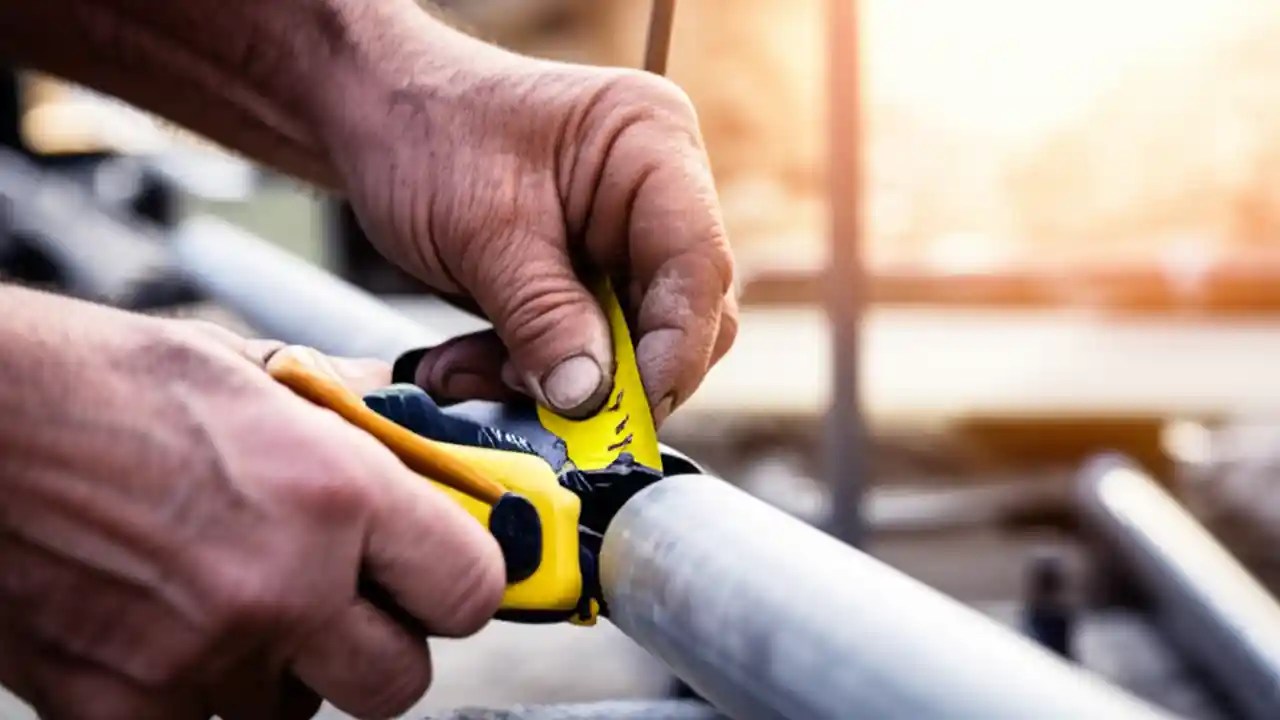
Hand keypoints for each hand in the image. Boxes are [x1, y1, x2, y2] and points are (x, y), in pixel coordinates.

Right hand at [0, 298, 503, 719]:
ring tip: (234, 602)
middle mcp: (281, 583)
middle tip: (346, 603)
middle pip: (400, 681)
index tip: (441, 577)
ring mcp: (200, 656)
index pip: (470, 590)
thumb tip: (419, 425)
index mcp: (331, 491)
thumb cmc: (97, 383)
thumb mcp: (250, 370)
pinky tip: (171, 637)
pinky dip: (197, 701)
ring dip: (285, 673)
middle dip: (380, 646)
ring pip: (297, 715)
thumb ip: (351, 415)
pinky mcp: (116, 705)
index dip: (460, 585)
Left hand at [320, 28, 737, 423]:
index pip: (697, 266)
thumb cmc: (426, 134)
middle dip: (604, 375)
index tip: (626, 412)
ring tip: (459, 373)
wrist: (366, 113)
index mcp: (653, 148)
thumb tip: (588, 401)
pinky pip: (577, 349)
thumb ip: (542, 316)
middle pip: (676, 317)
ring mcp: (620, 242)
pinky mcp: (583, 280)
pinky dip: (519, 369)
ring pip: (623, 347)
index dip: (674, 348)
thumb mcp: (480, 229)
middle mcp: (655, 197)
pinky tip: (457, 366)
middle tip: (532, 402)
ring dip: (544, 382)